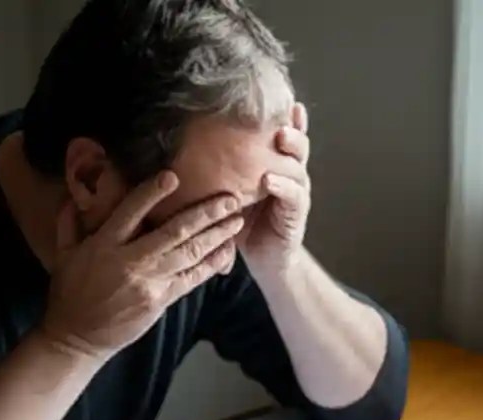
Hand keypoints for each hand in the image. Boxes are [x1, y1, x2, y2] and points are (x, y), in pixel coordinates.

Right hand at [39, 172, 242, 359]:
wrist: (77, 338)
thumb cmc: (69, 294)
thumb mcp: (62, 255)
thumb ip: (69, 223)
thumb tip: (74, 195)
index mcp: (104, 245)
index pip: (130, 211)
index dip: (152, 193)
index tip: (173, 177)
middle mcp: (130, 260)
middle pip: (174, 231)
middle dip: (205, 212)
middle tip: (230, 197)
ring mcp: (149, 282)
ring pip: (189, 253)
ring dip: (216, 235)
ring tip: (236, 219)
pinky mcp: (160, 300)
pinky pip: (192, 278)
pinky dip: (212, 263)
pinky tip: (227, 250)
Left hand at [235, 102, 311, 276]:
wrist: (265, 259)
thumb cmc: (244, 222)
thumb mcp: (231, 191)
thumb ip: (221, 172)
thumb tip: (183, 146)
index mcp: (276, 165)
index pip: (284, 135)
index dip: (285, 117)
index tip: (280, 96)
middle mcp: (291, 173)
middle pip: (297, 144)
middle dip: (291, 127)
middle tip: (279, 115)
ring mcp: (297, 191)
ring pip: (299, 165)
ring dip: (290, 149)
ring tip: (280, 137)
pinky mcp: (297, 212)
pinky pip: (293, 194)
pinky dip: (282, 185)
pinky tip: (269, 179)